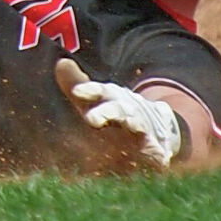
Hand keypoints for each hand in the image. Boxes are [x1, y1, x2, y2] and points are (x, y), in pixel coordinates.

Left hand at [55, 58, 184, 169]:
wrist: (159, 130)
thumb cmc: (115, 113)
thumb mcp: (94, 100)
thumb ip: (75, 84)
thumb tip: (61, 63)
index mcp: (113, 98)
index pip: (102, 91)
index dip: (91, 90)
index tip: (77, 92)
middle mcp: (129, 110)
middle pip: (118, 108)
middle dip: (106, 112)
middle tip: (91, 119)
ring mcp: (144, 129)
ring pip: (137, 125)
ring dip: (131, 126)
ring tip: (121, 136)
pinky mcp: (157, 150)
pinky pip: (157, 152)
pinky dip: (157, 154)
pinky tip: (160, 157)